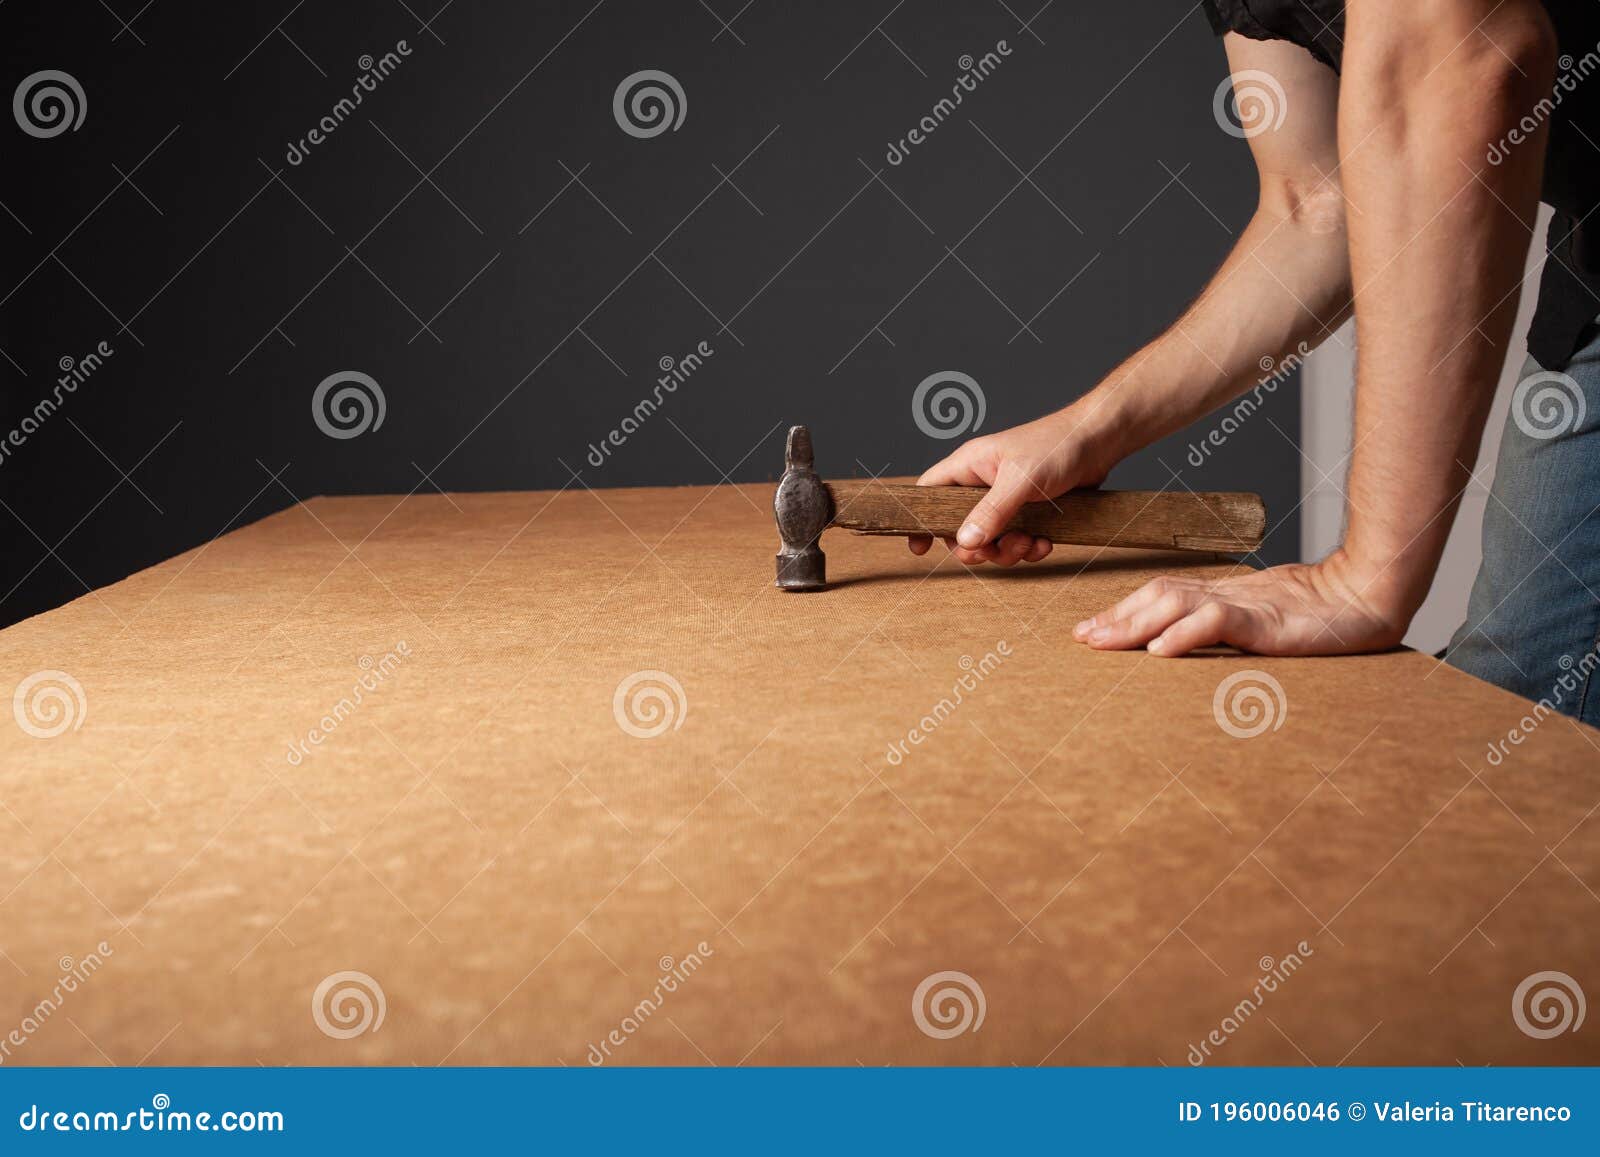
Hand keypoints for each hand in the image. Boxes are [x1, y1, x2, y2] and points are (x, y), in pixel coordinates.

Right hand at [909, 408, 1113, 565]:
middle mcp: (983, 483)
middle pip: (960, 528)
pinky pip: (1017, 541)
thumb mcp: (1021, 480)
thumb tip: (965, 541)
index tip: (919, 548)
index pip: (930, 492)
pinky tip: (1045, 542)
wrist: (1100, 441)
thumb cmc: (1058, 445)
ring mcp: (1005, 499)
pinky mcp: (1029, 512)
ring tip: (1030, 543)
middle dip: (980, 547)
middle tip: (997, 550)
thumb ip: (991, 511)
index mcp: (970, 465)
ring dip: (1009, 551)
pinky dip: (1029, 548)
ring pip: (991, 540)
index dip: (921, 520)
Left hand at [1072, 550, 1410, 656]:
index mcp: (1223, 594)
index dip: (1123, 610)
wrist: (1371, 594)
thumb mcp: (1263, 620)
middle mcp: (1225, 593)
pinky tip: (1160, 649)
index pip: (1161, 595)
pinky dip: (1185, 633)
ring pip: (1176, 604)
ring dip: (1134, 623)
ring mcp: (1244, 604)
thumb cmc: (1322, 612)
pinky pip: (1217, 622)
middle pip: (1157, 596)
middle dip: (1115, 618)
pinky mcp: (1265, 620)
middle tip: (1080, 638)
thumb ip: (1228, 626)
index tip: (1089, 630)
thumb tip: (1184, 643)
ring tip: (1103, 643)